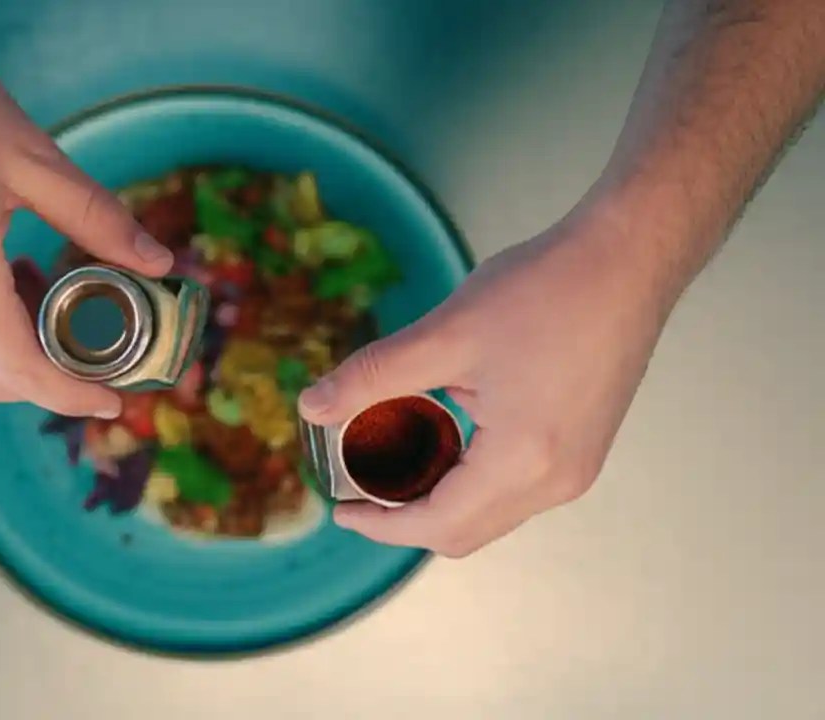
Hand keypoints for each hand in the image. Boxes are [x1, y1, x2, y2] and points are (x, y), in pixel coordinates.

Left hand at [298, 199, 675, 555]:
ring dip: (437, 493)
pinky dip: (469, 474)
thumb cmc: (547, 289)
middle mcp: (557, 481)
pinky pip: (514, 485)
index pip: (437, 525)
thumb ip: (372, 377)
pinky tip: (442, 430)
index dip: (381, 525)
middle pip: (464, 531)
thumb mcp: (445, 335)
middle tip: (357, 484)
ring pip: (489, 511)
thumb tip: (312, 406)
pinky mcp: (582, 447)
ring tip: (391, 454)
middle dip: (404, 515)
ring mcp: (577, 467)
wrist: (628, 258)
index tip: (339, 510)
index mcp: (524, 462)